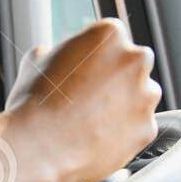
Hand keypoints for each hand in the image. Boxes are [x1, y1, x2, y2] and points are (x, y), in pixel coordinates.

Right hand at [1, 19, 161, 181]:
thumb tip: (48, 54)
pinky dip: (123, 134)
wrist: (37, 147)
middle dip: (118, 78)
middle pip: (134, 64)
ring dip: (124, 105)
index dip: (95, 58)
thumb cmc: (33, 103)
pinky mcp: (147, 129)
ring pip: (142, 97)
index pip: (111, 40)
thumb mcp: (35, 62)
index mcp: (109, 34)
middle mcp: (135, 59)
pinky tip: (97, 139)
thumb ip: (52, 52)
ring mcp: (145, 95)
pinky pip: (139, 128)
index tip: (83, 73)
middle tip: (90, 97)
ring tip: (91, 122)